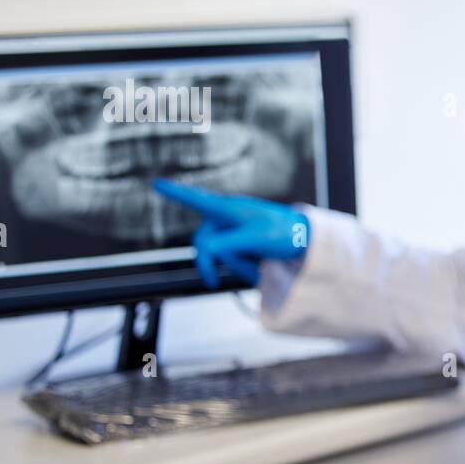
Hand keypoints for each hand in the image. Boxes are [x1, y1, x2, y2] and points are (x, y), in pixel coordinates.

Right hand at [153, 178, 310, 287]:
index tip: (157, 183)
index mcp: (228, 209)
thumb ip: (224, 244)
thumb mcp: (253, 239)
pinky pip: (232, 261)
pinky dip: (244, 267)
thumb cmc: (284, 233)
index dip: (175, 193)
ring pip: (219, 256)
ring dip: (237, 265)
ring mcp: (234, 233)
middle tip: (223, 280)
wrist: (307, 243)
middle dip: (218, 261)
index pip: (196, 200)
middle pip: (204, 243)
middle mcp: (227, 218)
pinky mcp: (242, 245)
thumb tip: (205, 251)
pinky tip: (261, 265)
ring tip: (261, 262)